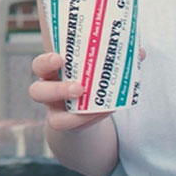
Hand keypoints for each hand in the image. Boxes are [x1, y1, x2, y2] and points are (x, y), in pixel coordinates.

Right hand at [28, 47, 144, 133]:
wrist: (86, 115)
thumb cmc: (91, 84)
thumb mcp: (96, 72)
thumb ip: (115, 61)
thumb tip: (139, 51)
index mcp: (54, 73)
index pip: (41, 65)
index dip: (46, 61)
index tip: (60, 57)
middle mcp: (49, 91)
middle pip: (37, 91)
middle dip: (56, 89)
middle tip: (78, 87)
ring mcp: (54, 111)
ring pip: (50, 116)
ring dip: (64, 102)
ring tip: (84, 96)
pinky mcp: (64, 124)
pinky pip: (66, 124)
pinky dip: (86, 117)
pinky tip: (102, 111)